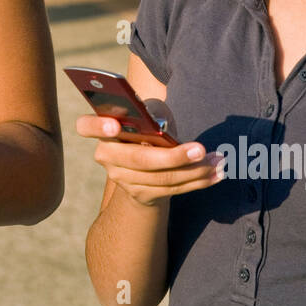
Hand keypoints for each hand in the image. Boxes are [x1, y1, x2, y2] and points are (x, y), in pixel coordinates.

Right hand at [75, 98, 224, 206]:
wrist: (143, 161)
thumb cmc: (146, 124)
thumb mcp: (146, 111)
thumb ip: (149, 111)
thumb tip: (160, 123)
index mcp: (102, 129)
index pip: (86, 126)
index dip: (97, 126)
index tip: (113, 125)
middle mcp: (106, 157)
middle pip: (139, 160)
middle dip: (173, 157)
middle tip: (200, 149)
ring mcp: (122, 179)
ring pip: (162, 179)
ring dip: (195, 170)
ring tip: (218, 160)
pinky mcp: (141, 194)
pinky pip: (172, 190)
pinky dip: (197, 181)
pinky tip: (216, 173)